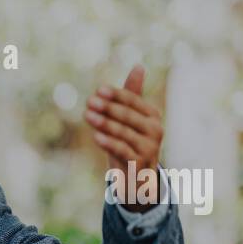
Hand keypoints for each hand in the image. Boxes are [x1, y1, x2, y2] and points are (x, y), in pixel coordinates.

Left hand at [83, 64, 163, 209]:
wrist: (137, 177)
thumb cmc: (130, 143)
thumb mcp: (130, 119)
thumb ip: (132, 95)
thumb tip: (138, 66)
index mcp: (152, 116)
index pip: (133, 101)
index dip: (115, 95)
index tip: (98, 90)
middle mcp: (155, 129)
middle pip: (128, 115)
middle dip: (107, 107)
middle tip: (89, 101)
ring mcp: (149, 147)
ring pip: (123, 132)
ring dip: (104, 123)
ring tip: (87, 115)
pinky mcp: (140, 162)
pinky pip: (122, 149)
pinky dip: (108, 142)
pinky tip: (96, 136)